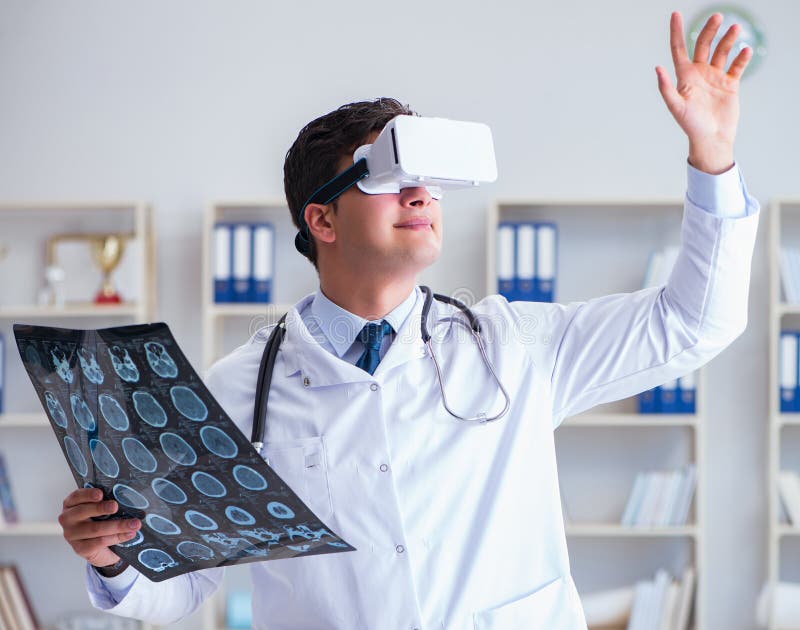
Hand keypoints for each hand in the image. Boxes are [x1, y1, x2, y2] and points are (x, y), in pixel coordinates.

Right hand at [58, 488, 140, 567]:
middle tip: (116, 506)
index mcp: (71, 504)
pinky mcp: (80, 549)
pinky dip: (117, 537)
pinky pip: (99, 542)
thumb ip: (106, 500)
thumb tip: (125, 493)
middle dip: (101, 508)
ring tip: (134, 524)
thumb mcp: (101, 509)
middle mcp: (68, 519)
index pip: (76, 496)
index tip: (101, 494)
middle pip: (84, 512)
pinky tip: (129, 534)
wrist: (101, 547)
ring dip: (117, 525)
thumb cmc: (101, 520)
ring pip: (95, 529)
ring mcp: (71, 535)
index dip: (88, 494)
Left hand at [656, 11, 752, 173]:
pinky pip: (736, 66)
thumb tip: (657, 68)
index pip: (679, 49)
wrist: (711, 138)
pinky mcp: (730, 84)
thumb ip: (666, 88)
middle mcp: (699, 73)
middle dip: (709, 30)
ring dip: (728, 40)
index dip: (676, 32)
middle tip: (717, 17)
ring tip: (735, 29)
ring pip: (722, 52)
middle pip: (704, 45)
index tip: (675, 14)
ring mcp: (715, 77)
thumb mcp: (676, 106)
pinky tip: (745, 50)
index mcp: (684, 76)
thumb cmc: (690, 125)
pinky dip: (741, 58)